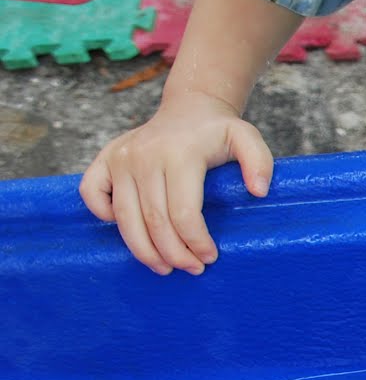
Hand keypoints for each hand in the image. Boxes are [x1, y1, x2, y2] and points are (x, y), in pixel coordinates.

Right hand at [80, 91, 273, 274]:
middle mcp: (144, 156)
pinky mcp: (104, 160)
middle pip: (154, 222)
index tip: (210, 258)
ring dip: (145, 251)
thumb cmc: (218, 132)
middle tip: (192, 269)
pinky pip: (92, 194)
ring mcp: (120, 158)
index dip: (196, 243)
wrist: (189, 110)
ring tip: (165, 268)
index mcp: (179, 154)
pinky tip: (131, 231)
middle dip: (174, 254)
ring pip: (125, 218)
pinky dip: (103, 217)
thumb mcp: (247, 137)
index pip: (183, 213)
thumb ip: (259, 162)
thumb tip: (258, 192)